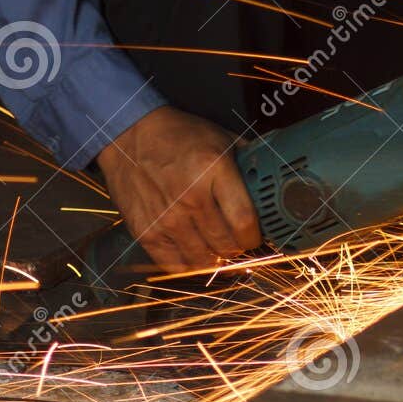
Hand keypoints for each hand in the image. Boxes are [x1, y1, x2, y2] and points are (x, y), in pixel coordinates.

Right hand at [96, 106, 261, 272]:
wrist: (128, 135)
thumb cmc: (178, 136)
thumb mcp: (219, 137)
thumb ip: (248, 161)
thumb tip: (274, 181)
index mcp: (214, 169)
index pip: (245, 222)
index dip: (255, 237)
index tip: (254, 235)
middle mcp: (191, 197)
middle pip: (226, 246)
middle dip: (236, 248)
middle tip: (235, 240)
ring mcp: (167, 218)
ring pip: (204, 261)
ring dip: (214, 258)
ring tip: (215, 246)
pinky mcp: (146, 231)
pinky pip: (175, 266)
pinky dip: (189, 264)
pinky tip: (193, 252)